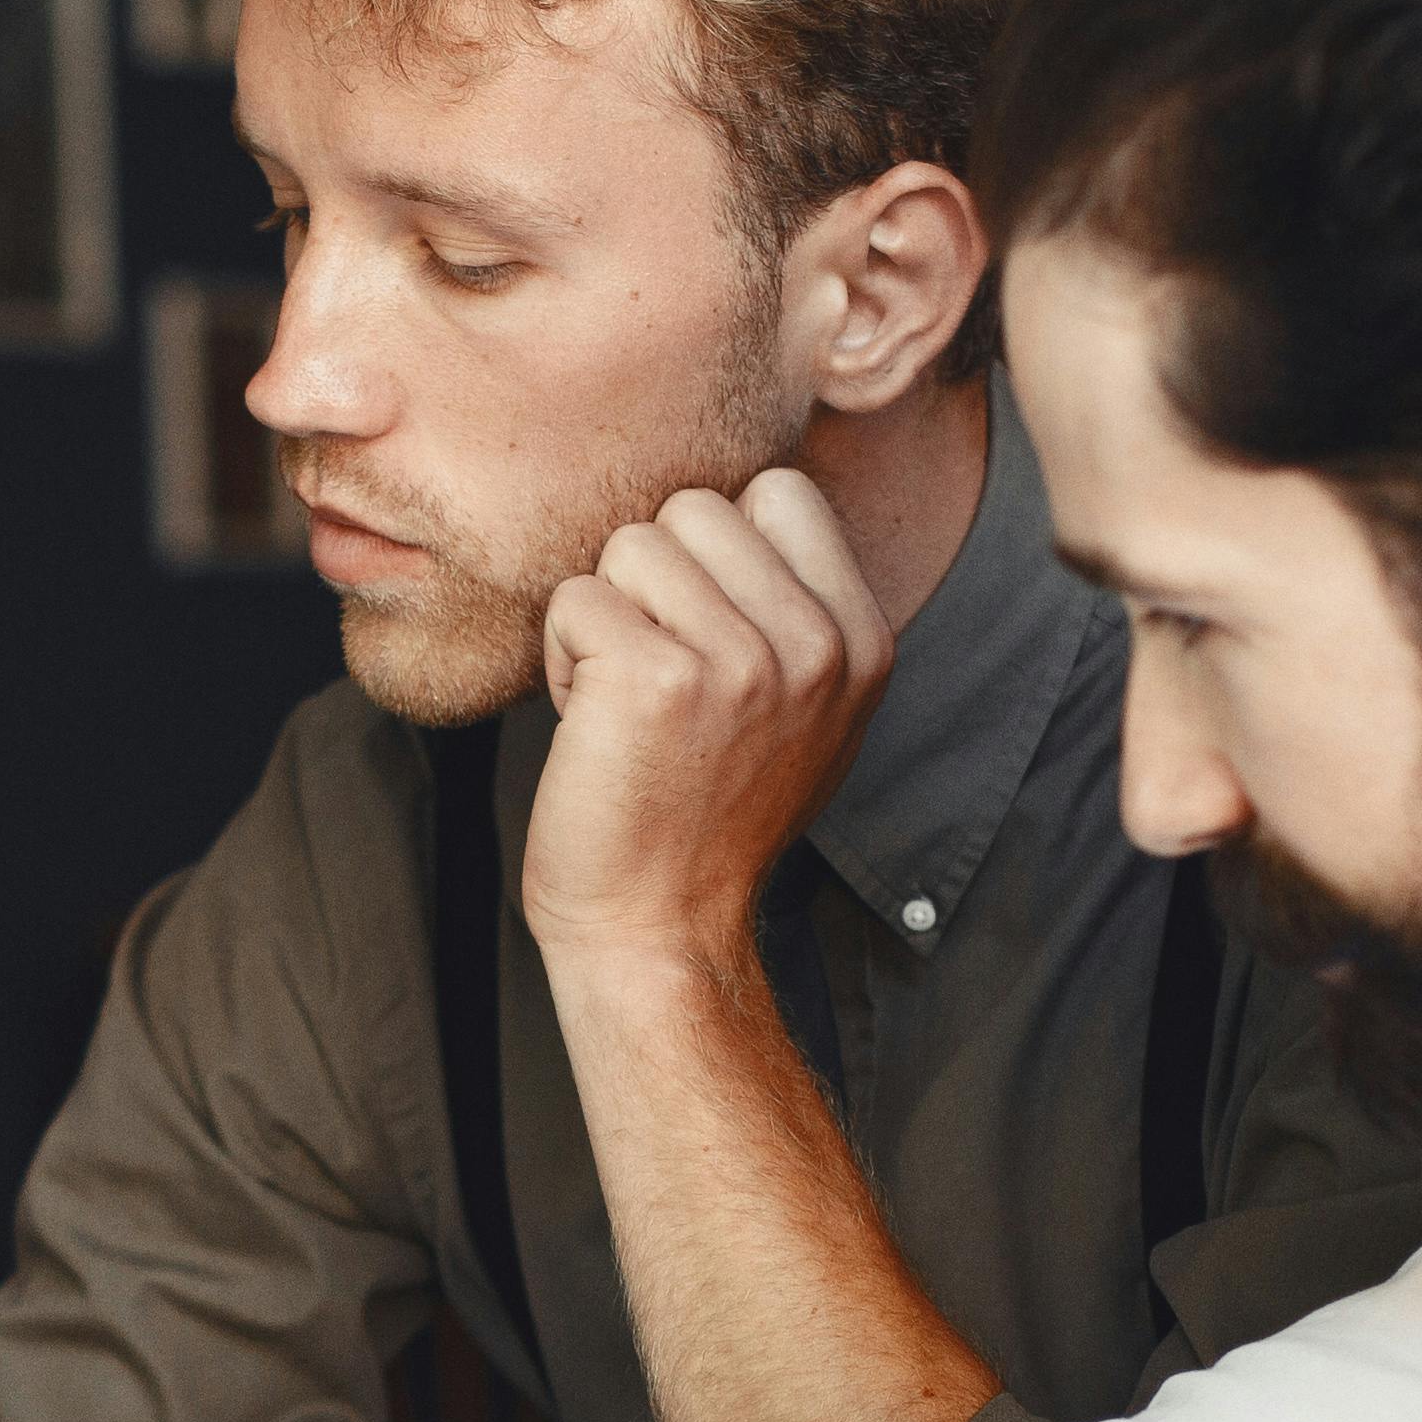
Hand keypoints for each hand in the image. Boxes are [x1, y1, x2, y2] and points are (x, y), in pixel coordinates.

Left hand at [521, 470, 892, 974]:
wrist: (659, 930)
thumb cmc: (704, 815)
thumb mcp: (797, 708)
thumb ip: (791, 606)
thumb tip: (741, 500)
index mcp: (860, 640)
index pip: (780, 490)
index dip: (715, 549)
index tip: (704, 635)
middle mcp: (815, 645)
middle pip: (696, 508)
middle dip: (653, 582)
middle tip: (656, 680)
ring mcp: (741, 659)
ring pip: (630, 545)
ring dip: (605, 619)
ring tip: (626, 705)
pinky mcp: (655, 678)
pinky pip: (575, 600)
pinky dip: (562, 661)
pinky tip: (593, 729)